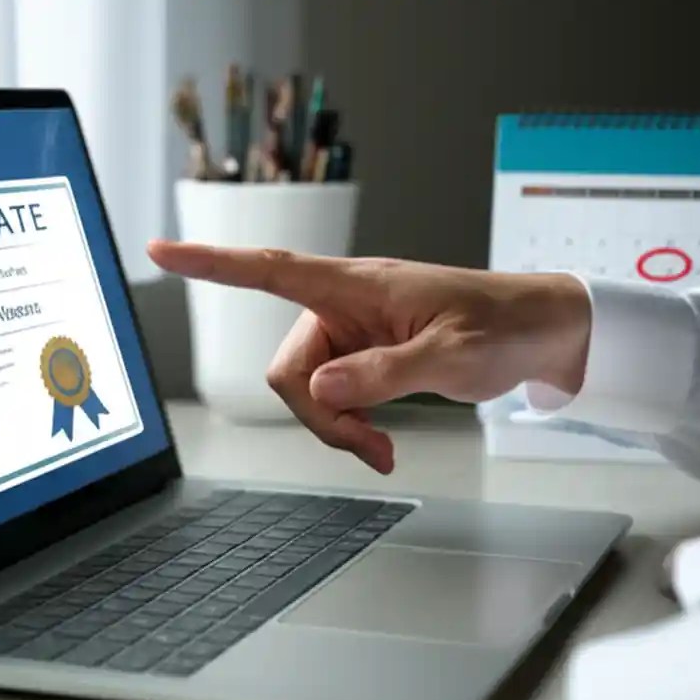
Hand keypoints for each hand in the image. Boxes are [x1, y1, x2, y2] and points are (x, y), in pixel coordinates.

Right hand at [147, 240, 591, 473]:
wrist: (538, 333)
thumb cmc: (501, 325)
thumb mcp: (452, 355)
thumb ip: (385, 372)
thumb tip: (321, 390)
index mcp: (356, 286)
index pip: (270, 270)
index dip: (212, 264)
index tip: (161, 251)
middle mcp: (341, 306)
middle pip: (286, 367)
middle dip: (319, 416)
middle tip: (372, 447)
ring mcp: (350, 334)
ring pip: (305, 390)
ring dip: (336, 426)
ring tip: (384, 448)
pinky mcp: (362, 357)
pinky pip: (330, 398)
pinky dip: (347, 426)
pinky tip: (380, 442)